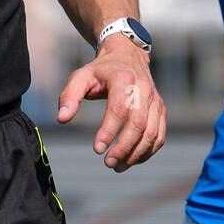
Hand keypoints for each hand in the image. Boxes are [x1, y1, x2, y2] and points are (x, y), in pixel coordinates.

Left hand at [57, 35, 164, 172]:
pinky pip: (159, 135)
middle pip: (139, 124)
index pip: (118, 109)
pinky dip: (147, 152)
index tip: (97, 150)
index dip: (108, 131)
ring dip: (137, 154)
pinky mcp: (161, 110)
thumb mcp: (81, 77)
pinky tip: (130, 160)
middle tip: (108, 163)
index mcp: (123, 78)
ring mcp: (155, 100)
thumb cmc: (100, 71)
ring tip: (117, 166)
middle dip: (124, 147)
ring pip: (153, 132)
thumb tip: (62, 119)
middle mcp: (144, 89)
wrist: (127, 57)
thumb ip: (69, 97)